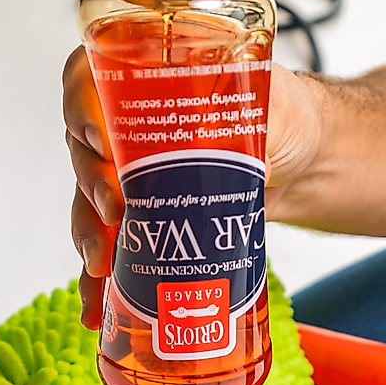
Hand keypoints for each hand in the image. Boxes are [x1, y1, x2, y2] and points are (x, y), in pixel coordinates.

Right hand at [62, 46, 323, 327]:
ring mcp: (128, 175)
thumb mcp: (269, 97)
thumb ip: (244, 108)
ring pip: (88, 204)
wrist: (304, 163)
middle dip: (89, 185)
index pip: (87, 79)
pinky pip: (109, 247)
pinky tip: (95, 307)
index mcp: (144, 77)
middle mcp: (124, 124)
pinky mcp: (141, 219)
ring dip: (87, 237)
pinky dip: (100, 280)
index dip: (81, 108)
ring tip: (99, 268)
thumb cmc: (287, 116)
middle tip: (113, 210)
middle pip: (82, 149)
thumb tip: (225, 137)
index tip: (101, 140)